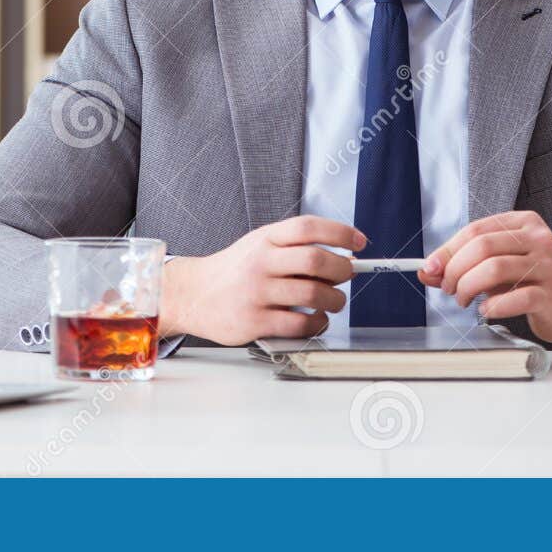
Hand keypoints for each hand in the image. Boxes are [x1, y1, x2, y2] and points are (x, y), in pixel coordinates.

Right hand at [159, 216, 363, 345]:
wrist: (193, 294)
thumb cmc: (235, 270)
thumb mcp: (259, 244)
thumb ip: (293, 246)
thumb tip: (341, 257)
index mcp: (265, 239)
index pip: (308, 227)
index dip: (339, 232)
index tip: (358, 242)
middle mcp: (261, 262)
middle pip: (316, 261)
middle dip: (343, 270)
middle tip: (347, 275)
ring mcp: (257, 292)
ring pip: (314, 295)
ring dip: (335, 300)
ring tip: (333, 301)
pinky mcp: (255, 321)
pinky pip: (300, 324)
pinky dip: (317, 323)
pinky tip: (316, 319)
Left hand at [418, 210, 551, 342]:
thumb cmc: (531, 280)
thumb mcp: (496, 265)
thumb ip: (462, 264)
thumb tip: (427, 271)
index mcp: (522, 223)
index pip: (476, 230)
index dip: (448, 250)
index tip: (432, 268)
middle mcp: (537, 239)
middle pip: (483, 246)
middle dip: (456, 270)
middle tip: (449, 288)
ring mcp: (547, 266)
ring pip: (495, 269)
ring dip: (469, 287)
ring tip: (464, 299)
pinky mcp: (551, 294)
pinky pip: (516, 298)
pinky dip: (493, 306)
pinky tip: (486, 310)